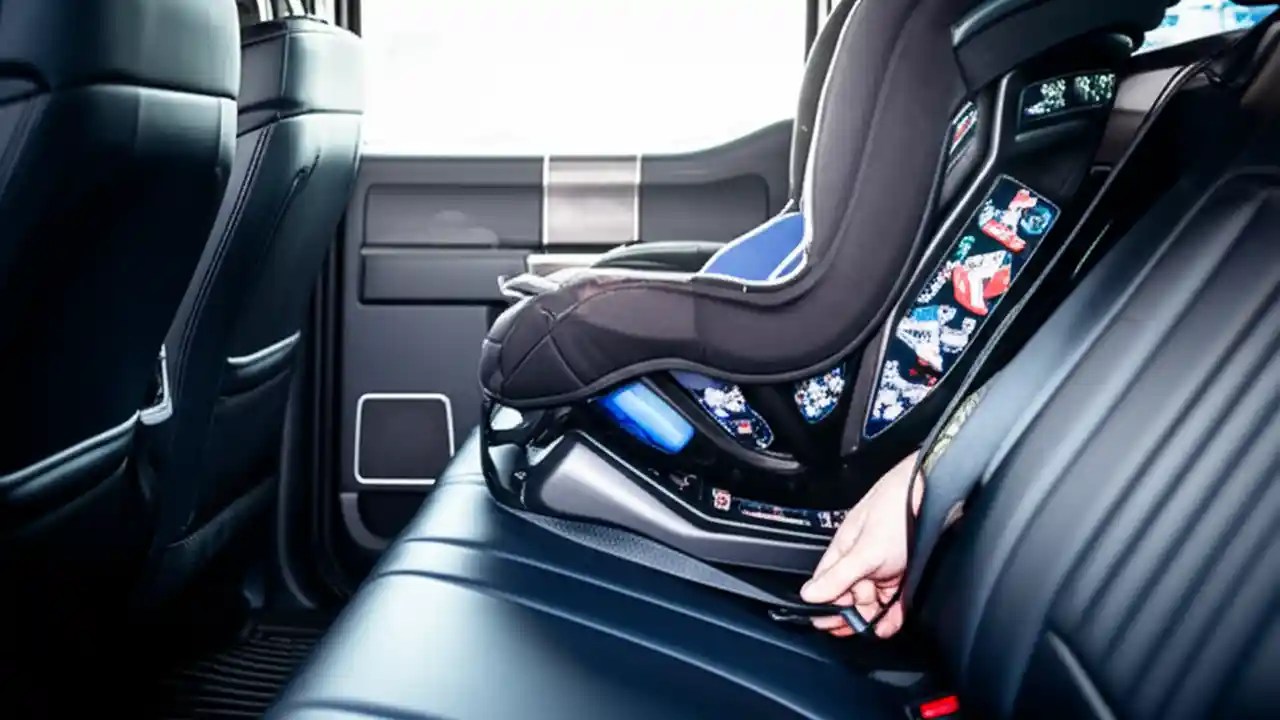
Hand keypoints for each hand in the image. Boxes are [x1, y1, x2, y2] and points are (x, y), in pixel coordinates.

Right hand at [800, 452, 923, 637]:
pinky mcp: (902, 570)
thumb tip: (808, 594)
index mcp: (843, 551)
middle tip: (857, 631)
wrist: (932, 492)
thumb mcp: (865, 551)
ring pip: (872, 598)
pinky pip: (893, 598)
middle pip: (850, 595)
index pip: (826, 585)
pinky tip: (891, 623)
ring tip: (878, 631)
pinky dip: (892, 612)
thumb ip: (838, 576)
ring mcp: (881, 565)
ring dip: (874, 616)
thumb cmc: (895, 511)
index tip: (828, 625)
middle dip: (853, 614)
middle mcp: (860, 559)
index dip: (826, 606)